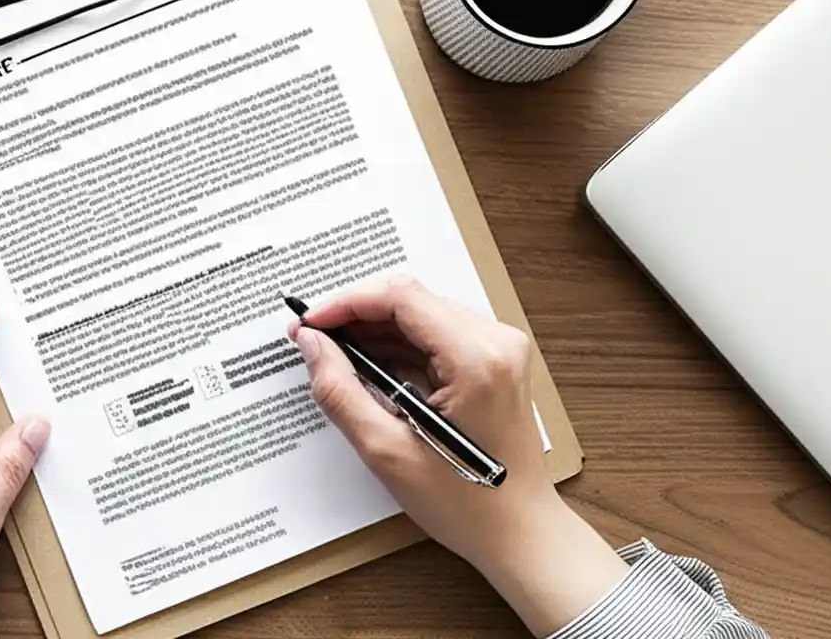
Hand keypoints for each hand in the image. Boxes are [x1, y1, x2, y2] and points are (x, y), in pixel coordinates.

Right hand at [289, 276, 626, 635]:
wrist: (519, 533)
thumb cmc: (467, 505)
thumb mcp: (387, 451)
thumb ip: (341, 391)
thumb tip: (312, 345)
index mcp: (476, 359)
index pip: (401, 297)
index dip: (347, 302)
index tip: (310, 322)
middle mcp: (496, 343)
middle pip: (410, 300)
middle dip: (356, 315)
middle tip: (313, 339)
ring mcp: (499, 349)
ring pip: (421, 314)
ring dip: (375, 330)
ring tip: (336, 357)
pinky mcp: (495, 362)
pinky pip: (436, 335)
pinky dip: (399, 346)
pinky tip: (371, 370)